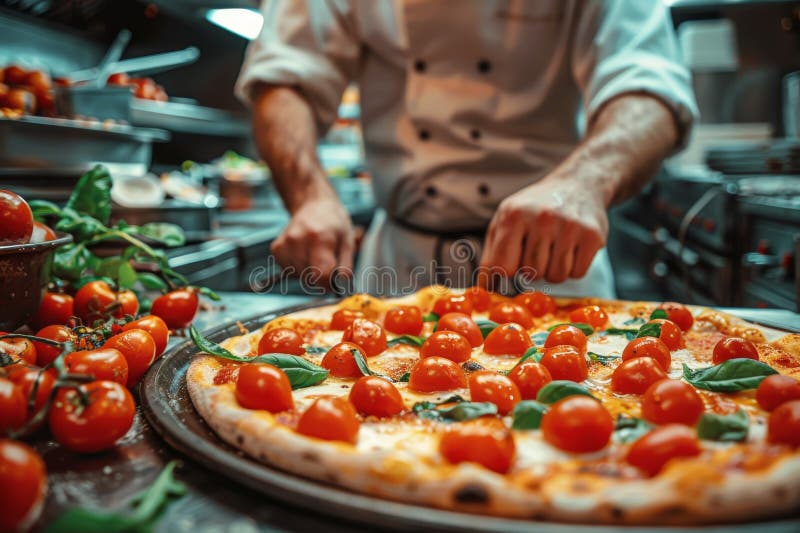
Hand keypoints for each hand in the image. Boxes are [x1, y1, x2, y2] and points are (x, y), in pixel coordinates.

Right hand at [271, 196, 354, 286]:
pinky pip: (288, 271)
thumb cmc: (333, 223)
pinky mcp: (276, 248)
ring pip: (298, 276)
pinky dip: (298, 268)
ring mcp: (285, 243)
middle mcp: (298, 239)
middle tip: (327, 263)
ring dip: (308, 273)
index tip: (334, 281)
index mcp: (320, 237)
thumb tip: (341, 285)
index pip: (320, 275)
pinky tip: (304, 254)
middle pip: (308, 278)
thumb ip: (346, 266)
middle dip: (320, 278)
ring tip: (316, 255)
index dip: (328, 284)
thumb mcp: (348, 241)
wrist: (314, 205)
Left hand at [479, 176, 607, 283]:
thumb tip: (484, 289)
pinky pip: (577, 273)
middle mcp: (542, 219)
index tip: (512, 265)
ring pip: (556, 277)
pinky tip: (571, 247)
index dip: (507, 272)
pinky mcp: (592, 236)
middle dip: (533, 268)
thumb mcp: (506, 220)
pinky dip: (573, 268)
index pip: (503, 266)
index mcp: (514, 215)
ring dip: (554, 270)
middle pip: (531, 274)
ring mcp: (569, 227)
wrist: (577, 184)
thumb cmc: (534, 207)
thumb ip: (492, 254)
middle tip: (539, 248)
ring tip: (555, 247)